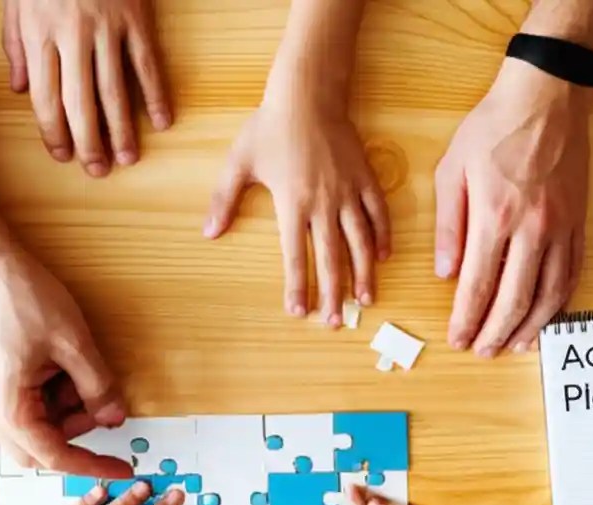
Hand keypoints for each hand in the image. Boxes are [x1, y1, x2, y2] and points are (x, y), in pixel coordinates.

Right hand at [0, 246, 132, 477]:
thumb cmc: (22, 299)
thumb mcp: (73, 344)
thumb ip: (98, 387)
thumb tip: (115, 417)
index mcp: (9, 410)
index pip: (56, 456)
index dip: (94, 464)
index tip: (123, 468)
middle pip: (43, 449)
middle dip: (78, 432)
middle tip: (103, 404)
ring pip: (40, 425)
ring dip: (69, 408)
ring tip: (80, 367)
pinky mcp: (1, 382)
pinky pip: (34, 404)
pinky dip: (57, 394)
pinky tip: (66, 363)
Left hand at [2, 0, 170, 175]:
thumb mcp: (16, 1)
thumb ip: (14, 45)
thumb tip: (18, 90)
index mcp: (38, 35)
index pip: (45, 98)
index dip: (53, 133)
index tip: (63, 155)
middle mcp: (71, 36)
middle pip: (79, 104)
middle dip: (88, 142)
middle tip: (97, 171)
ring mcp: (106, 28)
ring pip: (114, 91)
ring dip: (122, 129)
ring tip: (127, 158)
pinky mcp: (136, 19)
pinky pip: (147, 64)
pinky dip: (156, 95)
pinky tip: (161, 120)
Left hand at [204, 95, 389, 324]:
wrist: (308, 94)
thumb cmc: (270, 127)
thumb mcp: (239, 162)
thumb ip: (224, 200)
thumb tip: (209, 233)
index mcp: (293, 204)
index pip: (295, 256)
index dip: (297, 286)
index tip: (299, 312)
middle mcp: (324, 204)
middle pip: (332, 258)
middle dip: (333, 293)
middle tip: (334, 321)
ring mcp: (348, 192)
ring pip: (361, 241)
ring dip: (364, 273)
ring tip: (367, 300)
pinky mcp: (366, 178)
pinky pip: (379, 214)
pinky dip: (383, 236)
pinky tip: (383, 257)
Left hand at [434, 59, 592, 356]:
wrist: (547, 97)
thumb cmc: (492, 129)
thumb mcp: (451, 170)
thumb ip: (448, 226)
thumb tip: (446, 274)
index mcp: (494, 216)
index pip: (477, 285)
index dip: (467, 319)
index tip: (457, 339)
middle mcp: (532, 228)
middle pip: (514, 299)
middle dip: (496, 332)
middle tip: (481, 351)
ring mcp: (561, 227)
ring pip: (549, 293)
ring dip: (530, 327)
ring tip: (513, 346)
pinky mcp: (580, 222)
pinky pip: (573, 273)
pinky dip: (560, 302)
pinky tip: (546, 316)